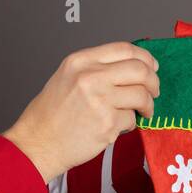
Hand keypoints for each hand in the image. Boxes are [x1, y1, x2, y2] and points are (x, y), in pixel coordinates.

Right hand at [2, 42, 158, 182]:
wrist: (37, 143)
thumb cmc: (51, 115)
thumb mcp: (67, 77)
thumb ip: (96, 69)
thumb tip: (133, 68)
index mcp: (80, 61)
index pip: (124, 49)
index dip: (145, 58)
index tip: (152, 67)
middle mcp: (90, 77)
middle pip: (140, 69)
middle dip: (154, 81)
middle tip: (154, 91)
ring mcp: (99, 100)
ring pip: (141, 95)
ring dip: (147, 105)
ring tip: (141, 112)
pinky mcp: (107, 124)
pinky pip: (131, 119)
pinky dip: (128, 125)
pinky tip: (114, 127)